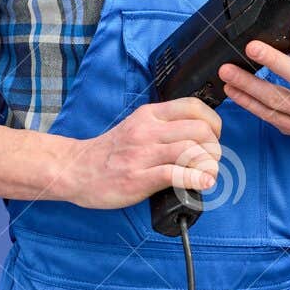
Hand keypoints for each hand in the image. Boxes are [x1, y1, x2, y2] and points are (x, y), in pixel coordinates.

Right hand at [53, 98, 221, 208]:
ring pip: (192, 150)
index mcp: (150, 115)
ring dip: (209, 164)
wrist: (74, 169)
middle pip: (200, 130)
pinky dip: (196, 178)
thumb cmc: (110, 152)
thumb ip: (164, 127)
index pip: (194, 106)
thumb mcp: (137, 126)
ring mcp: (143, 154)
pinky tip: (203, 182)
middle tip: (210, 161)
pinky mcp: (139, 178)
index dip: (213, 122)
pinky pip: (176, 173)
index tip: (213, 138)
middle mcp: (148, 130)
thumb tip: (199, 136)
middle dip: (214, 147)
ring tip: (208, 174)